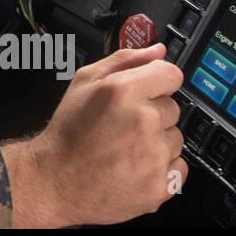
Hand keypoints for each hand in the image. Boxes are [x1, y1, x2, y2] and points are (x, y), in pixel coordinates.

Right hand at [2, 42, 186, 227]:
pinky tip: (136, 166)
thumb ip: (124, 60)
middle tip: (124, 124)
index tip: (147, 91)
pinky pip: (179, 167)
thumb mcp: (84, 82)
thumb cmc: (68, 130)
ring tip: (127, 147)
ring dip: (158, 141)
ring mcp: (154, 156)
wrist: (56, 180)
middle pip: (173, 108)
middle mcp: (143, 121)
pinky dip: (162, 168)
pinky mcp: (160, 185)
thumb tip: (157, 50)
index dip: (158, 81)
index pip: (171, 74)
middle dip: (153, 113)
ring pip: (176, 139)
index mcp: (123, 91)